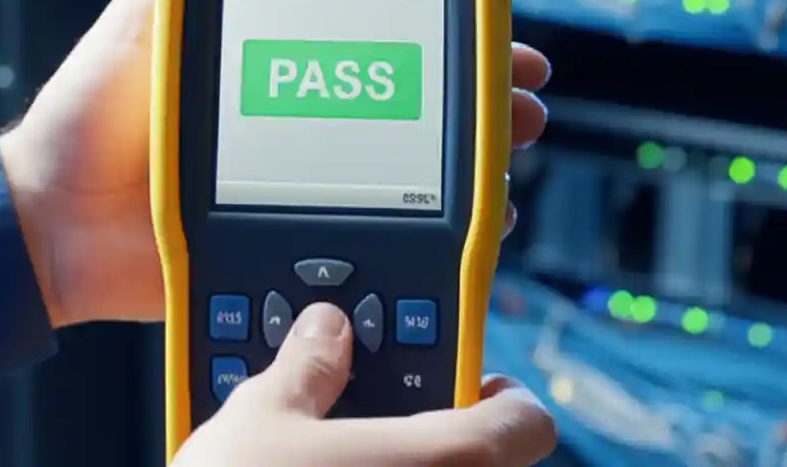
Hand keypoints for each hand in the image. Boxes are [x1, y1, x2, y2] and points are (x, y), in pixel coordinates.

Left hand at [0, 0, 550, 327]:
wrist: (57, 226)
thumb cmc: (89, 123)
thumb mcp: (139, 27)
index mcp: (277, 71)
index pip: (379, 46)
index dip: (442, 40)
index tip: (492, 39)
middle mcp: (303, 126)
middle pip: (413, 111)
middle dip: (482, 102)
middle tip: (523, 104)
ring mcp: (305, 190)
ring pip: (412, 178)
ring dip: (474, 166)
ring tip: (508, 157)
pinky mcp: (296, 246)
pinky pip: (379, 243)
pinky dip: (434, 240)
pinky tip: (471, 231)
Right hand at [173, 303, 557, 466]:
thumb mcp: (259, 418)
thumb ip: (307, 367)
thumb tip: (325, 333)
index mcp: (444, 461)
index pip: (526, 422)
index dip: (497, 395)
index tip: (460, 385)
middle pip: (482, 464)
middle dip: (433, 437)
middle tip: (375, 422)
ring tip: (334, 459)